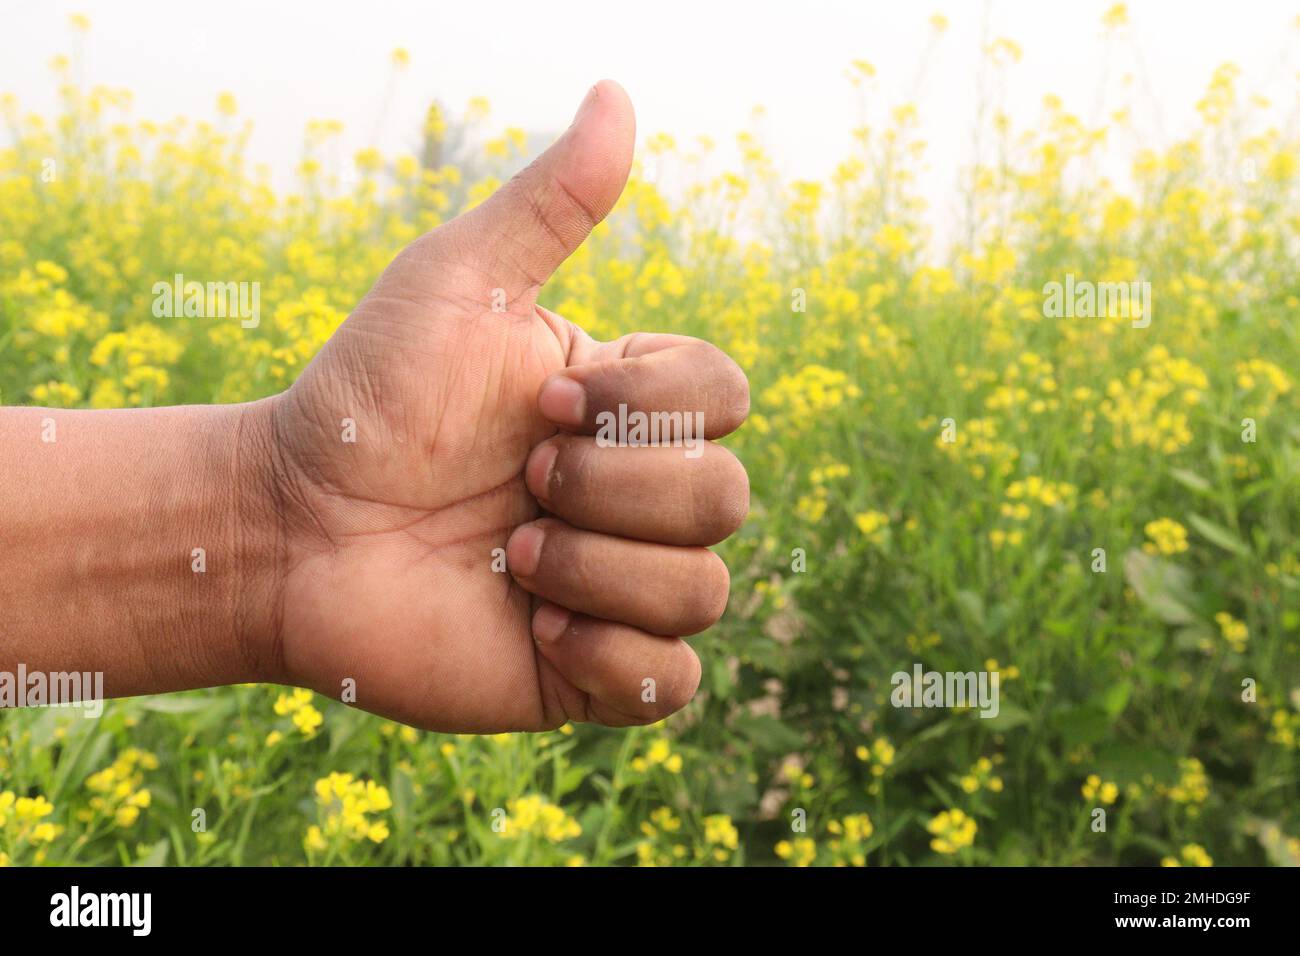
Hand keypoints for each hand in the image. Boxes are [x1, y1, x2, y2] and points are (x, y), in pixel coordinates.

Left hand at [266, 81, 749, 731]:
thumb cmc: (368, 398)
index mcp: (626, 408)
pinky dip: (613, 655)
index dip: (651, 404)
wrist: (290, 530)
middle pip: (728, 497)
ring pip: (706, 590)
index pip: (728, 397)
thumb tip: (619, 92)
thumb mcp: (456, 285)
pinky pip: (671, 681)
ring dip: (600, 568)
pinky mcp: (588, 673)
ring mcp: (619, 588)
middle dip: (616, 487)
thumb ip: (549, 203)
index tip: (540, 403)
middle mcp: (638, 496)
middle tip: (516, 484)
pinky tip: (534, 631)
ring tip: (509, 556)